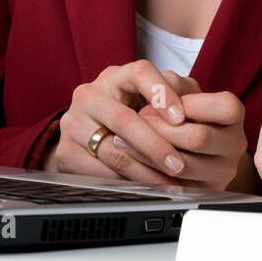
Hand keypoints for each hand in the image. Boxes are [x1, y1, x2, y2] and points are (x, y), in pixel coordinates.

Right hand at [40, 61, 191, 182]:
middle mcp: (89, 95)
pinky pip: (99, 171)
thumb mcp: (152, 100)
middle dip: (154, 145)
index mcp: (114, 77)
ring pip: (112, 150)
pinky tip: (146, 188)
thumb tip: (195, 108)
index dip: (161, 93)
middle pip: (123, 118)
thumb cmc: (132, 113)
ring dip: (144, 171)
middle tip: (178, 164)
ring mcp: (73, 123)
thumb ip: (177, 96)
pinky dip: (126, 183)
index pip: (138, 72)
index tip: (181, 118)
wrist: (89, 136)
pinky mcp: (66, 152)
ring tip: (168, 182)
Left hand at [118, 80, 247, 190]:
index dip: (185, 104)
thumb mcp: (181, 89)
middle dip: (161, 129)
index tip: (156, 102)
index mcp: (233, 113)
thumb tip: (158, 92)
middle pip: (199, 138)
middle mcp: (235, 143)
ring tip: (125, 140)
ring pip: (184, 166)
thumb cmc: (183, 110)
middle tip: (135, 122)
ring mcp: (223, 170)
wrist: (190, 142)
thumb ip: (172, 83)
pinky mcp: (205, 191)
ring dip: (148, 153)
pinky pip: (174, 186)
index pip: (221, 107)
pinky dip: (148, 173)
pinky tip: (132, 161)